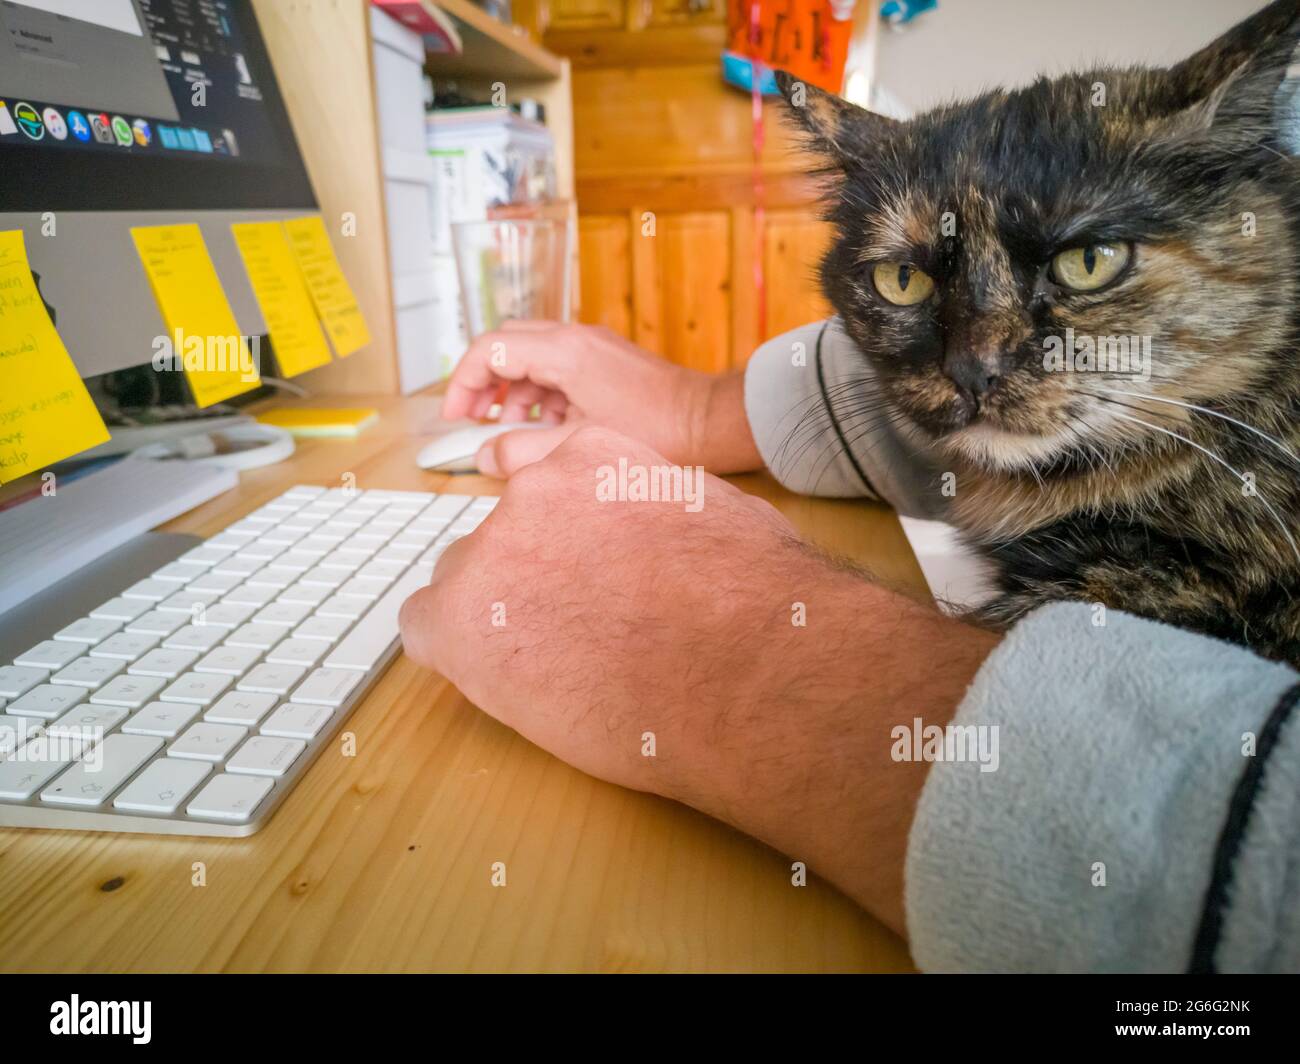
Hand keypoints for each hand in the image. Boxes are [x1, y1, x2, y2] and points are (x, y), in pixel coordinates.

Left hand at [399, 425, 998, 931]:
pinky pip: (426, 628)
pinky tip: (505, 678)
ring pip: (463, 585)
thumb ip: (656, 512)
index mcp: (598, 454)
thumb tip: (654, 537)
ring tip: (557, 666)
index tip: (563, 560)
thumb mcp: (716, 518)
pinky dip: (457, 655)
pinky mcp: (463, 616)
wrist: (753, 668)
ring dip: (496, 620)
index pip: (533, 467)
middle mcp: (534, 488)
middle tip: (571, 630)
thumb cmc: (763, 604)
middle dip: (524, 580)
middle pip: (497, 536)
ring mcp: (494, 549)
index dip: (549, 526)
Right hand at [440, 321, 760, 476]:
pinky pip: (557, 366)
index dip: (463, 383)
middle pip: (506, 344)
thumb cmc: (658, 432)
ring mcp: (592, 346)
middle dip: (483, 382)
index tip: (454, 416)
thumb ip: (522, 452)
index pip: (491, 350)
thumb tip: (486, 456)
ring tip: (510, 431)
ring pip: (530, 355)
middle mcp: (576, 338)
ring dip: (512, 391)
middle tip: (473, 420)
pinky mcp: (605, 359)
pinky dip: (540, 393)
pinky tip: (546, 427)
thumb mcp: (578, 449)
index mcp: (565, 351)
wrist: (710, 422)